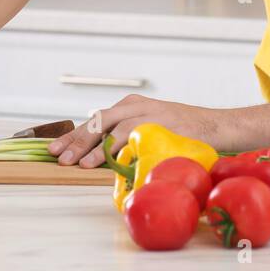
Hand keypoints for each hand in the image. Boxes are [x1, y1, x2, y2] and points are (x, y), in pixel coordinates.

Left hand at [47, 94, 223, 167]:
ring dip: (97, 149)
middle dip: (77, 141)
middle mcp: (135, 107)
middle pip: (98, 122)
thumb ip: (124, 138)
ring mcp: (149, 115)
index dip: (72, 135)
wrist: (216, 127)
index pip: (94, 121)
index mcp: (129, 106)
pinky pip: (137, 138)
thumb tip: (93, 158)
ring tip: (81, 164)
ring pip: (115, 129)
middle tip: (59, 157)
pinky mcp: (162, 127)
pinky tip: (111, 164)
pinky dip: (122, 151)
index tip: (53, 149)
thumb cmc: (179, 132)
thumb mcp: (147, 128)